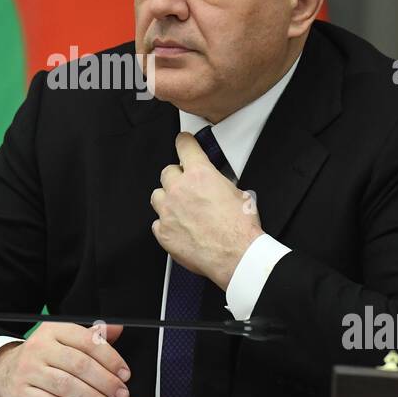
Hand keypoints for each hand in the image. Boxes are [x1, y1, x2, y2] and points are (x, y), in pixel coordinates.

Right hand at [0, 322, 129, 396]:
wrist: (4, 371)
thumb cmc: (43, 357)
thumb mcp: (64, 340)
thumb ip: (91, 337)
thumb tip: (117, 329)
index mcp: (53, 330)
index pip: (87, 341)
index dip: (110, 359)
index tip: (125, 374)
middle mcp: (39, 347)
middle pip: (79, 364)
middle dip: (105, 382)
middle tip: (121, 394)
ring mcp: (27, 370)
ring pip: (66, 385)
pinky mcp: (20, 393)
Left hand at [150, 131, 263, 288]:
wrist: (236, 255)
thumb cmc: (240, 228)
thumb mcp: (238, 194)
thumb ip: (219, 183)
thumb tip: (217, 184)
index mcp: (199, 174)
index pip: (184, 146)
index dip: (184, 142)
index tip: (183, 141)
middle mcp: (179, 190)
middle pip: (167, 172)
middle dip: (177, 177)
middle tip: (188, 187)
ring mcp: (168, 211)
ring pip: (157, 195)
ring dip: (167, 199)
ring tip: (182, 209)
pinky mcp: (164, 232)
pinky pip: (157, 222)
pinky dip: (166, 224)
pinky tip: (180, 228)